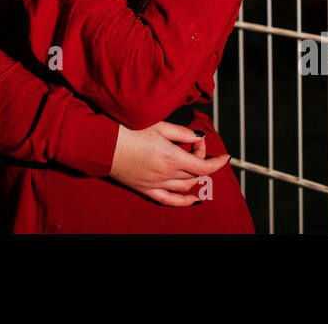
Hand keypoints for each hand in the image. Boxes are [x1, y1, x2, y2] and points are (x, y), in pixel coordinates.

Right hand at [108, 120, 230, 206]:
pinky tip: (192, 199)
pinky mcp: (146, 189)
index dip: (217, 162)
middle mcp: (166, 174)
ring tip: (193, 163)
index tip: (224, 156)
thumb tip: (198, 136)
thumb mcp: (158, 125)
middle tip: (195, 144)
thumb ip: (181, 132)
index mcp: (171, 157)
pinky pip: (169, 200)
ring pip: (186, 186)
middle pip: (195, 173)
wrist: (103, 144)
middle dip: (202, 159)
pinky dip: (184, 201)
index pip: (204, 166)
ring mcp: (156, 183)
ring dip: (195, 177)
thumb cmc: (127, 130)